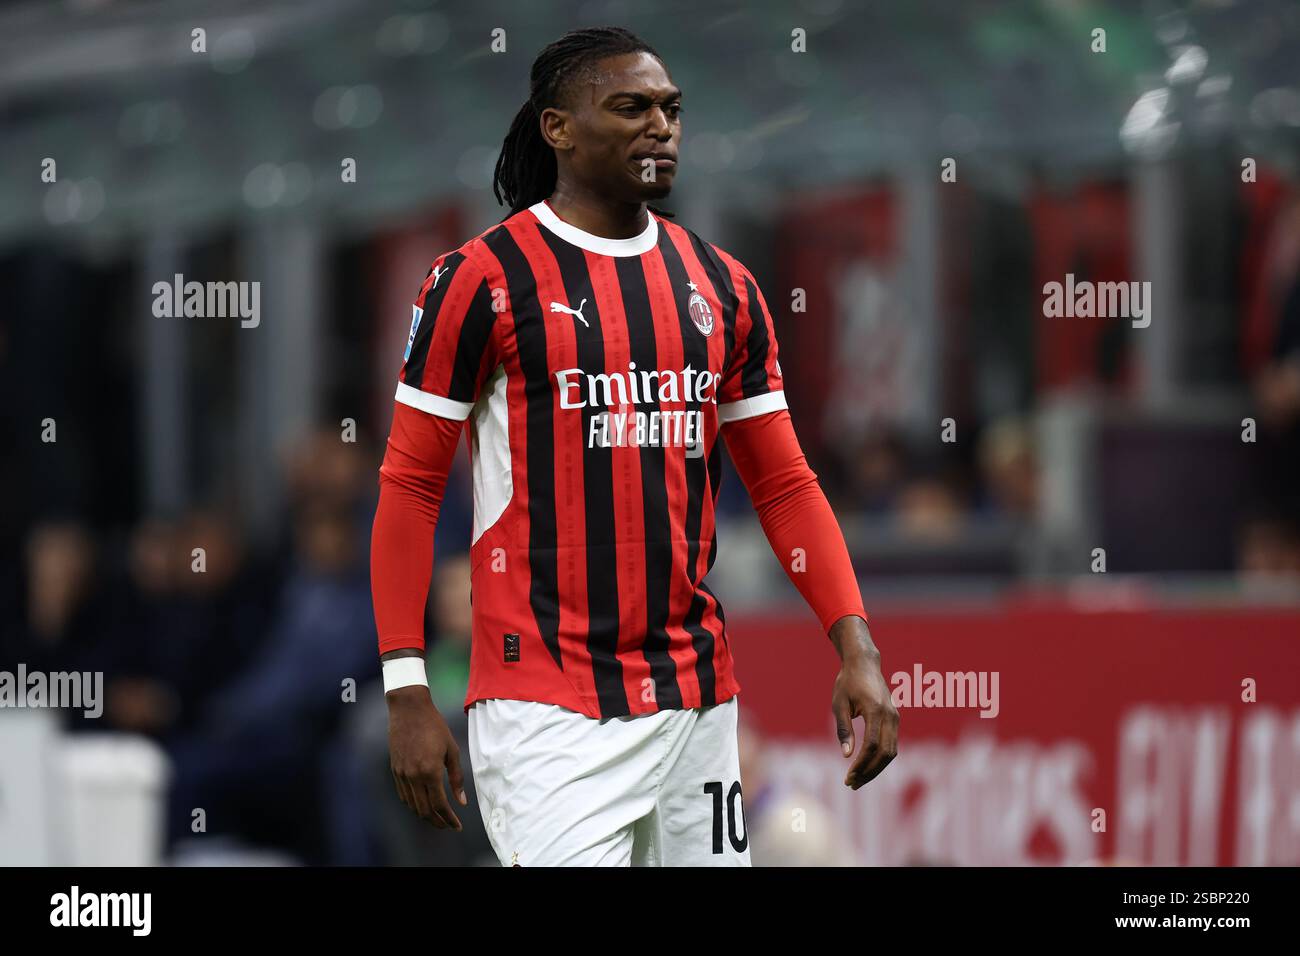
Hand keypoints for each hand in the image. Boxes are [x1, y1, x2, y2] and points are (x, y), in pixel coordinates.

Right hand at [386, 683, 467, 829]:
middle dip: (437, 822)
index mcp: (430, 771)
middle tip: (448, 825)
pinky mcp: (395, 770)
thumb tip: (462, 801)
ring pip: (412, 805)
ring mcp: (402, 774)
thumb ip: (457, 778)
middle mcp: (413, 776)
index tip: (457, 826)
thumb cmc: (434, 727)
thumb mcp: (452, 750)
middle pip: (424, 810)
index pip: (440, 805)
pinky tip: (422, 804)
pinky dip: (413, 805)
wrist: (409, 710)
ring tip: (437, 818)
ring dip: (425, 816)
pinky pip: (403, 795)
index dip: (449, 819)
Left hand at [828, 616, 898, 789]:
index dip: (861, 764)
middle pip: (885, 753)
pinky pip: (891, 745)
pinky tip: (865, 767)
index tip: (848, 776)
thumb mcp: (839, 704)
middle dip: (869, 772)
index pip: (872, 745)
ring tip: (857, 780)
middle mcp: (890, 715)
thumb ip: (843, 729)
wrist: (864, 663)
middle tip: (852, 784)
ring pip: (891, 752)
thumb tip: (846, 755)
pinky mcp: (895, 719)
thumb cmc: (847, 682)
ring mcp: (895, 717)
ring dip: (876, 769)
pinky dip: (880, 759)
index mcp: (875, 710)